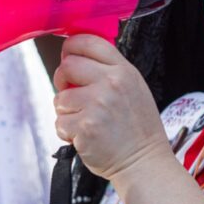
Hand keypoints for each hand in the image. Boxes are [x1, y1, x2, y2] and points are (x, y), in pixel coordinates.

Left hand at [52, 34, 171, 182]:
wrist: (144, 162)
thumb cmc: (137, 129)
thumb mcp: (134, 89)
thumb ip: (109, 71)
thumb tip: (75, 57)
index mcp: (124, 71)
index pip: (88, 42)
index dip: (71, 47)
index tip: (67, 56)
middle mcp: (111, 83)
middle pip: (67, 65)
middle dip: (62, 80)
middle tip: (72, 95)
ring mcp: (97, 105)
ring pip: (60, 98)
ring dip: (66, 111)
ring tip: (86, 121)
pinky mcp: (84, 127)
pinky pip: (60, 122)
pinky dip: (67, 132)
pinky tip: (85, 136)